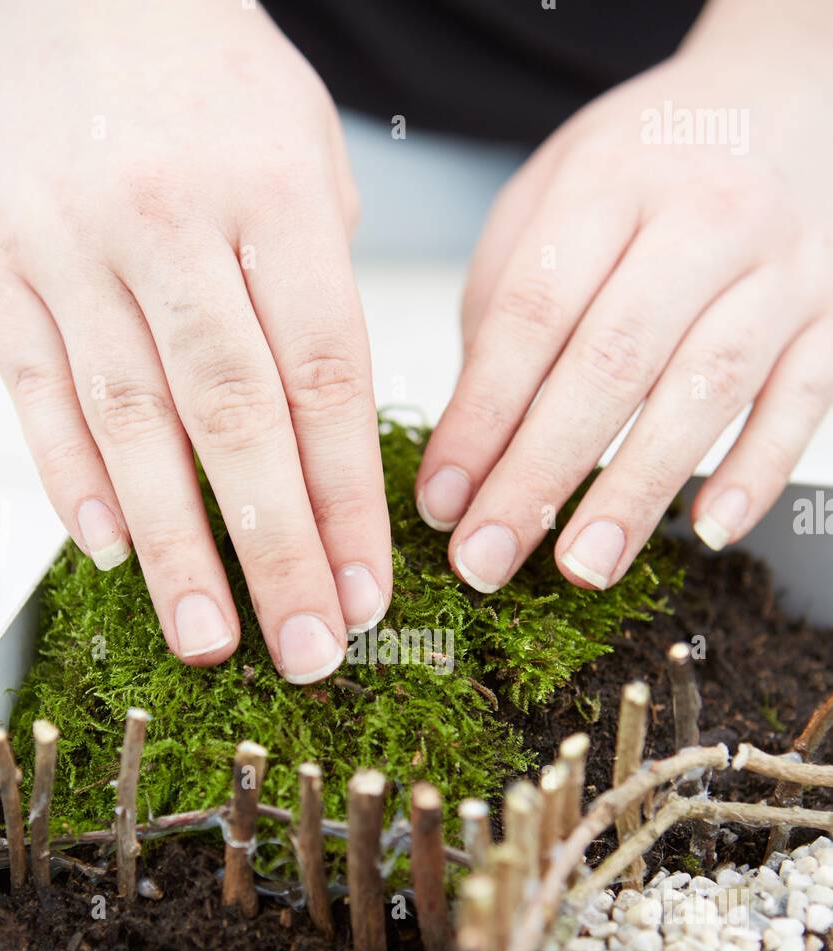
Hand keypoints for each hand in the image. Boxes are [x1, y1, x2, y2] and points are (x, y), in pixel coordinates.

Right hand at [0, 0, 390, 679]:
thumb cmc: (216, 86)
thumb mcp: (310, 164)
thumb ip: (320, 299)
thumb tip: (326, 443)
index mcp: (272, 195)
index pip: (323, 382)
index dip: (348, 502)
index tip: (368, 594)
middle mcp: (169, 222)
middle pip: (233, 419)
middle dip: (275, 550)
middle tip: (305, 651)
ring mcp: (70, 244)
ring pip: (129, 424)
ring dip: (174, 547)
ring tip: (209, 639)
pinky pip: (37, 389)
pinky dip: (74, 478)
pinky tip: (110, 554)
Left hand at [416, 0, 832, 593]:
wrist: (778, 100)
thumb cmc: (645, 167)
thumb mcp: (553, 197)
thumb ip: (508, 305)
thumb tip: (470, 444)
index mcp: (612, 182)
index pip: (534, 313)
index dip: (481, 416)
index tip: (441, 499)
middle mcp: (703, 218)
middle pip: (613, 361)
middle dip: (541, 473)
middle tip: (488, 559)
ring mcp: (780, 268)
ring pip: (707, 388)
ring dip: (639, 490)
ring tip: (583, 565)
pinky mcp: (832, 316)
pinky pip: (801, 403)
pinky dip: (756, 473)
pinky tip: (708, 531)